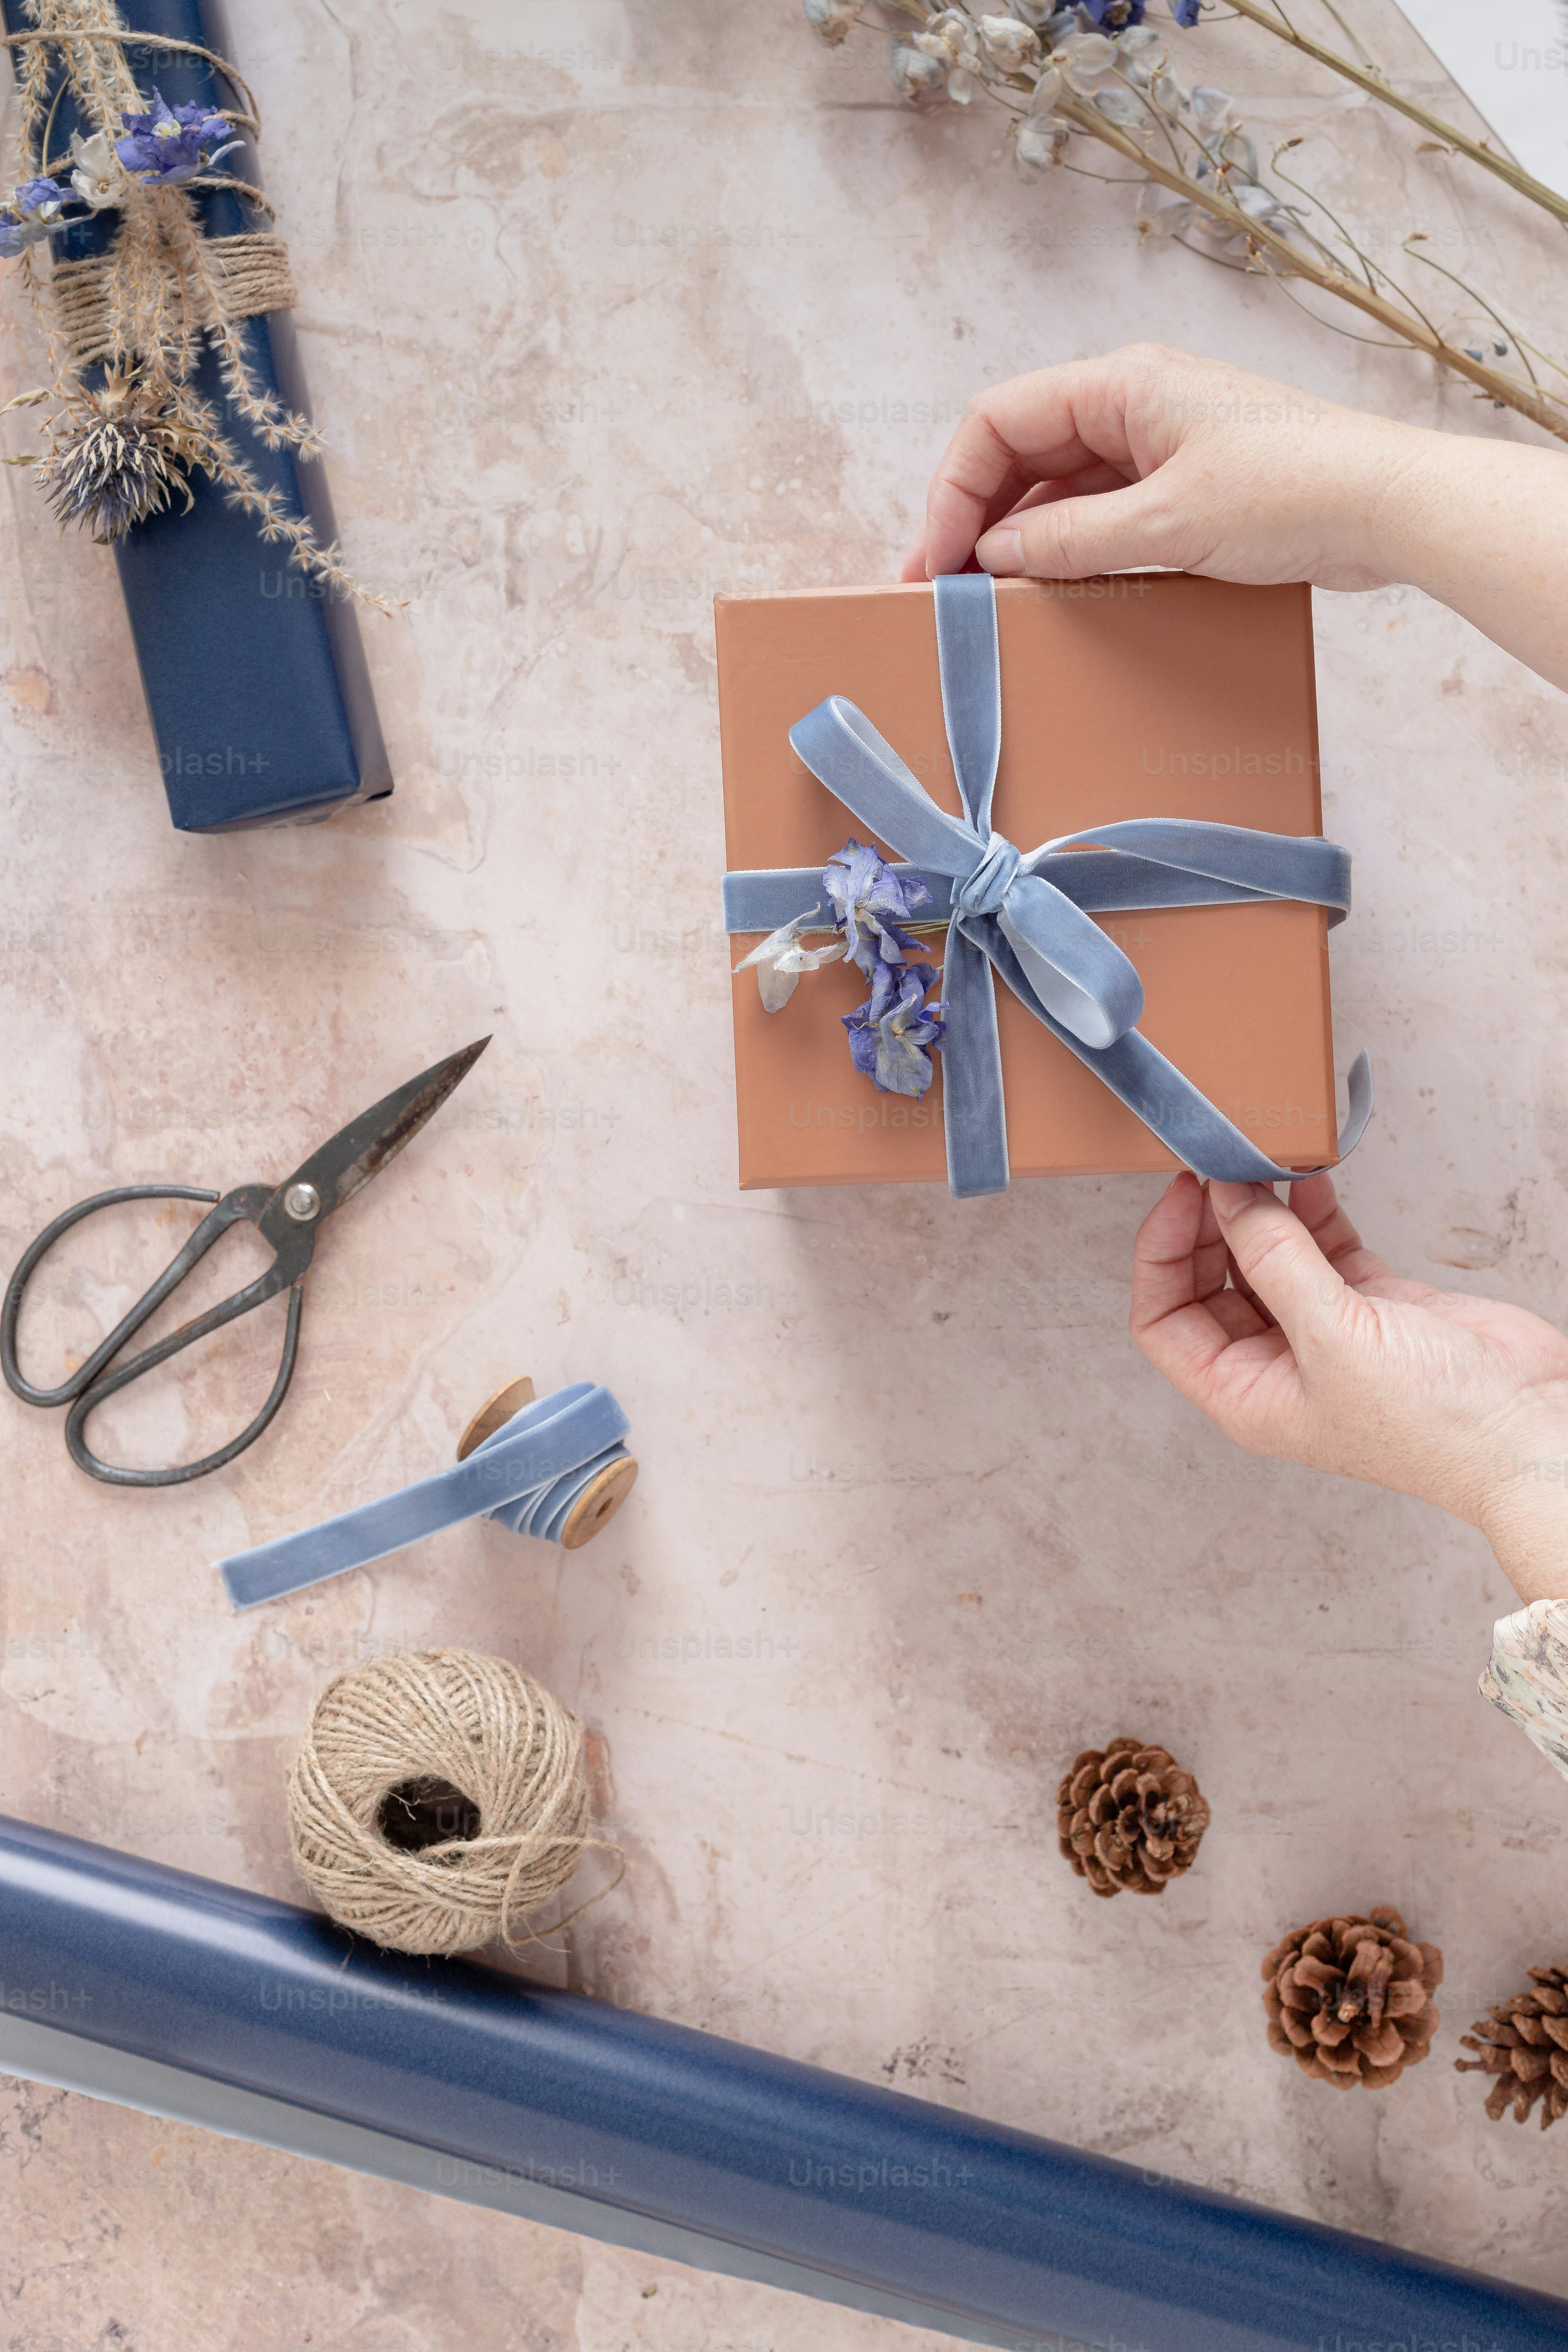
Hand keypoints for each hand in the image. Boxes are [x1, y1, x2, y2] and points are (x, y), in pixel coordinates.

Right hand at [903, 344, 1567, 691]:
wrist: (1385, 507)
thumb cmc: (1290, 492)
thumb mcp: (1164, 524)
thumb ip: (1069, 538)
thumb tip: (994, 555)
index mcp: (1120, 384)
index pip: (997, 422)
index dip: (953, 491)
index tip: (936, 560)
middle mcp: (1131, 403)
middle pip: (1019, 454)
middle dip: (973, 518)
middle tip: (943, 589)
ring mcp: (1157, 444)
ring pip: (1055, 486)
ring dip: (1018, 537)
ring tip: (989, 597)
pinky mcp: (1182, 486)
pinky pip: (1099, 512)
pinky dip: (1066, 547)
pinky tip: (1050, 589)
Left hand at [1130, 1170, 1567, 1605]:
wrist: (1527, 1431)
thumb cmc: (1431, 1421)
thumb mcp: (1333, 1335)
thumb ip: (1275, 1260)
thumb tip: (1228, 1200)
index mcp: (1245, 1394)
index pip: (1164, 1322)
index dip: (1160, 1257)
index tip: (1183, 1198)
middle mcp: (1276, 1366)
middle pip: (1209, 1284)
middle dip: (1209, 1226)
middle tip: (1221, 1170)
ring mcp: (1324, 1333)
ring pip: (1267, 1260)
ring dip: (1262, 1211)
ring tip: (1265, 1160)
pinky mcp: (1372, 1305)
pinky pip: (1322, 1249)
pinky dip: (1312, 1213)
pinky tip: (1310, 1178)